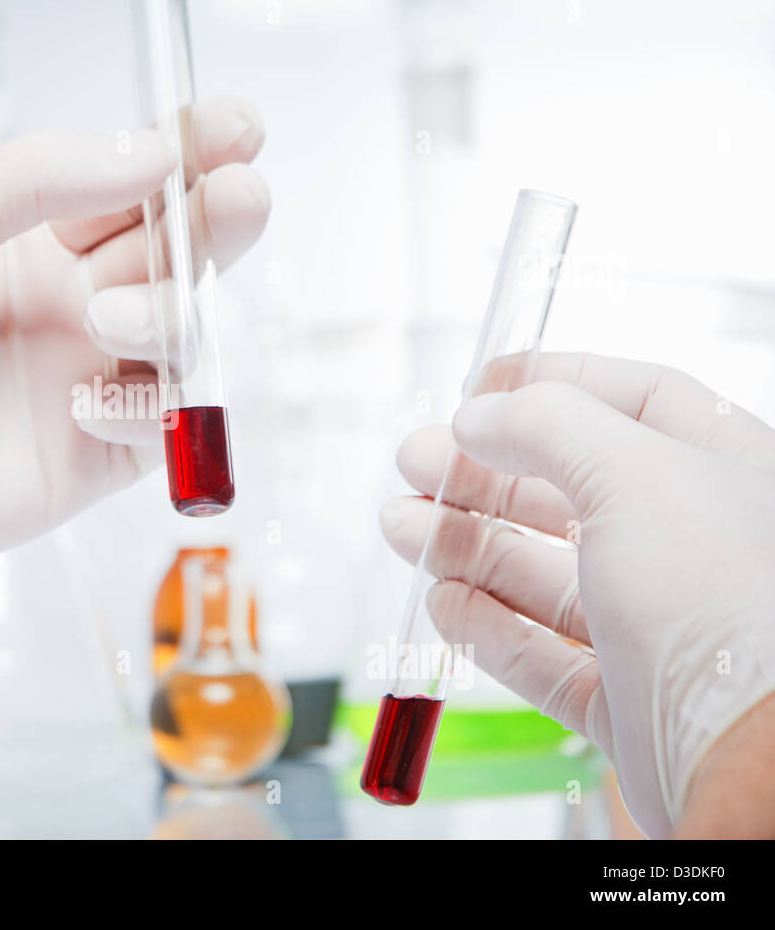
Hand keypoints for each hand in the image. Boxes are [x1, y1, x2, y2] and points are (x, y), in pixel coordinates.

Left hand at [0, 98, 269, 668]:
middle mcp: (75, 307)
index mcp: (36, 242)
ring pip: (182, 333)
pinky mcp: (89, 458)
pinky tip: (81, 405)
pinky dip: (143, 408)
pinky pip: (159, 422)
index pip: (137, 185)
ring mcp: (87, 380)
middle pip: (181, 253)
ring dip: (168, 315)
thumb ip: (37, 180)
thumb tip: (147, 150)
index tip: (233, 127)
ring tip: (102, 321)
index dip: (192, 152)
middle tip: (238, 193)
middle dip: (220, 217)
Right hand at [380, 353, 774, 837]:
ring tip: (402, 527)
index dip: (553, 385)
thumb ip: (546, 425)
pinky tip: (443, 601)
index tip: (481, 388)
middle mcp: (696, 545)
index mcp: (726, 471)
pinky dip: (485, 625)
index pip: (635, 399)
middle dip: (483, 474)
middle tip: (417, 463)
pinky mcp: (627, 696)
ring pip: (545, 574)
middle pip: (571, 490)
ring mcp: (660, 624)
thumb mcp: (632, 472)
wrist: (752, 757)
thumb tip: (480, 414)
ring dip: (465, 546)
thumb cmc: (726, 601)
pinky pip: (542, 653)